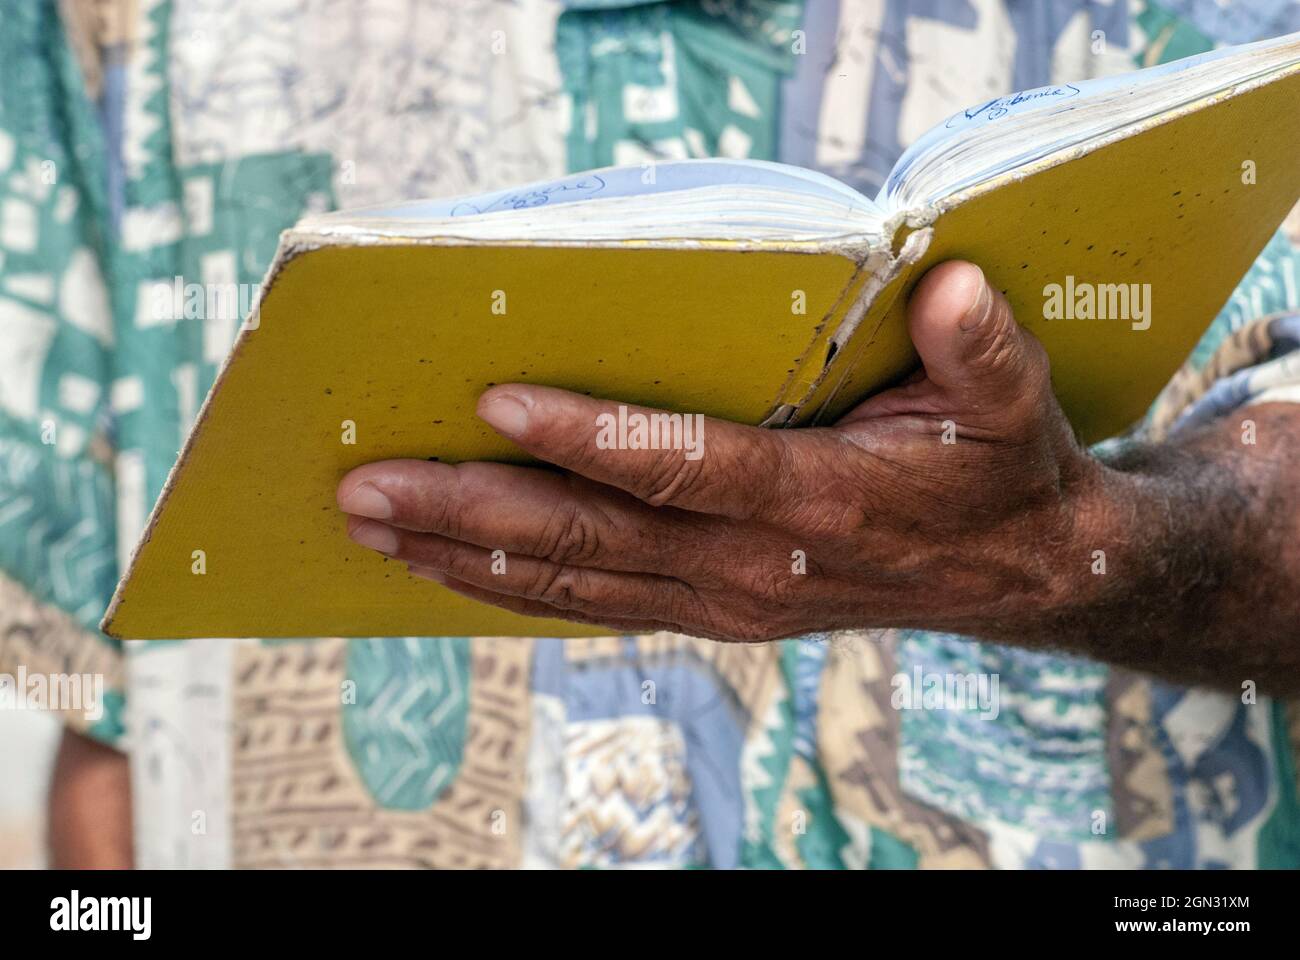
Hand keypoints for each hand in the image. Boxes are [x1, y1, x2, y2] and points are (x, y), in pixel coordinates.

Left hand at [337, 261, 1113, 642]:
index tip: (495, 404)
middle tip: (363, 487)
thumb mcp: (1013, 402)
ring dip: (466, 555)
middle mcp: (752, 566)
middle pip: (591, 542)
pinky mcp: (711, 612)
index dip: (591, 439)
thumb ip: (980, 347)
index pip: (685, 469)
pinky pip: (594, 606)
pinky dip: (513, 588)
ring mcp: (724, 601)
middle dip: (471, 512)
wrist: (1014, 576)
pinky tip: (446, 564)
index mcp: (817, 502)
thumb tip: (948, 286)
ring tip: (370, 525)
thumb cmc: (997, 472)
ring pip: (575, 586)